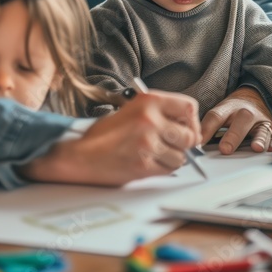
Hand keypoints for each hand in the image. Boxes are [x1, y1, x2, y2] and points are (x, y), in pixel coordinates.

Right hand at [21, 89, 200, 185]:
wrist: (80, 155)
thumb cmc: (102, 134)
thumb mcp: (130, 110)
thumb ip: (158, 113)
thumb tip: (185, 124)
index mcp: (148, 101)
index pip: (189, 107)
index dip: (191, 120)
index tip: (186, 127)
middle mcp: (151, 120)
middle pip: (189, 135)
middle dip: (184, 143)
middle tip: (172, 145)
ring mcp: (148, 143)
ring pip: (181, 156)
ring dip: (172, 158)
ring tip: (154, 154)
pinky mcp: (144, 165)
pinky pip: (168, 170)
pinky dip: (162, 169)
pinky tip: (147, 162)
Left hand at [201, 86, 271, 154]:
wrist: (254, 99)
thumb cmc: (232, 113)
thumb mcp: (220, 114)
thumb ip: (209, 127)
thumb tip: (193, 143)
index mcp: (228, 108)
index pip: (216, 116)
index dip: (207, 129)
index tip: (199, 143)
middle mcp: (246, 112)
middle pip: (241, 120)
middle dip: (234, 135)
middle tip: (225, 149)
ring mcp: (261, 119)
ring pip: (261, 128)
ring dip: (259, 138)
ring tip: (256, 148)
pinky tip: (271, 148)